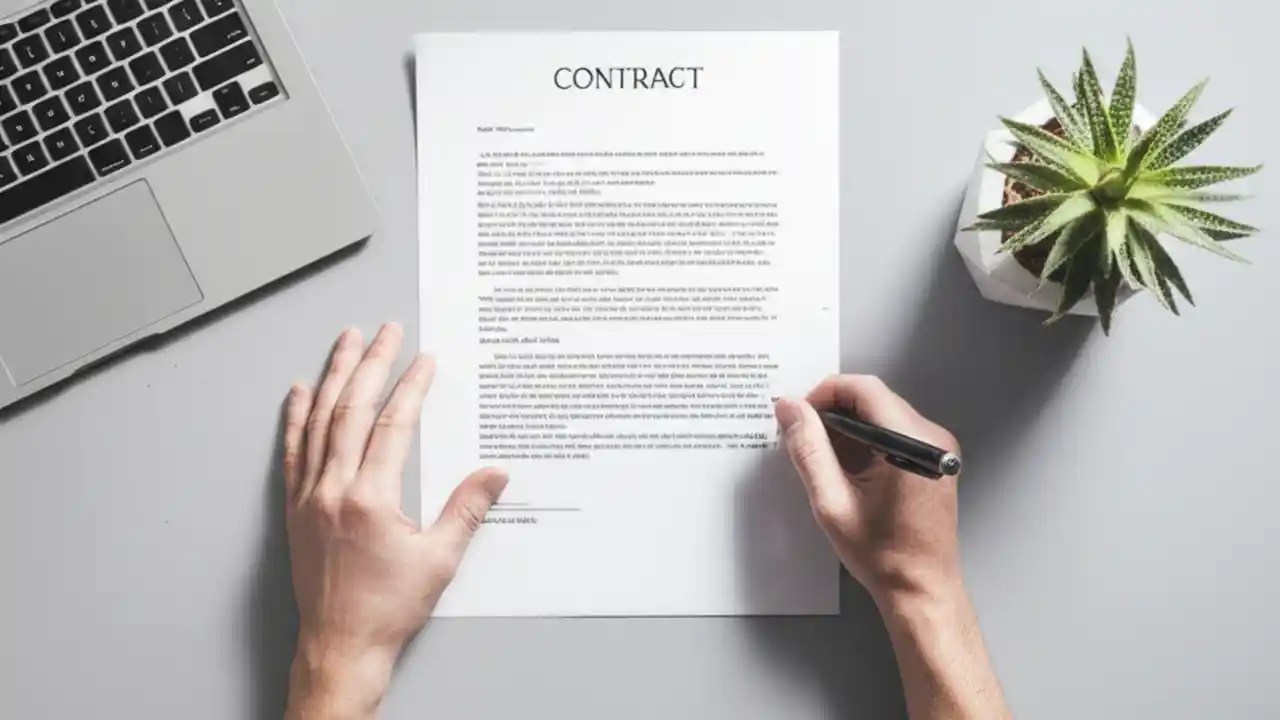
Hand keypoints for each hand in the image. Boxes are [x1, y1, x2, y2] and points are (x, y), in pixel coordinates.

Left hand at [281, 323, 506, 719]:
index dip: (409, 387)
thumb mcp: (439, 560)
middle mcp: (332, 491)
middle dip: (370, 365)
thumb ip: (467, 509)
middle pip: (350, 411)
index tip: (423, 361)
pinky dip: (296, 418)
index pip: (391, 426)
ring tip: (344, 343)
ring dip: (332, 378)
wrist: (341, 646)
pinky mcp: (294, 510)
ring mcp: (308, 498)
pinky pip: (292, 452)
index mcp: (369, 499)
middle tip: (385, 331)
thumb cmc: (386, 609)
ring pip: (317, 422)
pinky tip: (299, 394)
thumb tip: (495, 474)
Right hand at [775, 375, 961, 605]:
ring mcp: (937, 448)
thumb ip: (809, 450)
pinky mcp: (933, 459)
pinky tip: (848, 469)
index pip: (864, 389)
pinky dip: (865, 440)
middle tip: (803, 438)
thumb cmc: (883, 555)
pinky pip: (893, 432)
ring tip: (824, 460)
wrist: (922, 589)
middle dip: (833, 411)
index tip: (799, 414)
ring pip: (882, 413)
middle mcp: (931, 438)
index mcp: (912, 443)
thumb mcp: (832, 502)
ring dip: (848, 428)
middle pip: (874, 398)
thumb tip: (790, 408)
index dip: (824, 393)